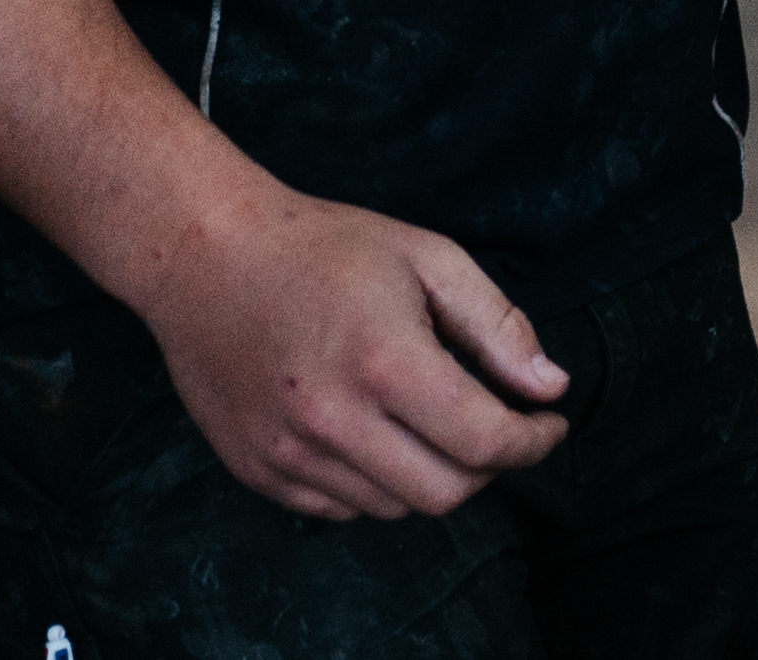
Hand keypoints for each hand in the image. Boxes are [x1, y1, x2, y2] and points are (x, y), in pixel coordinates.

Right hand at [125, 181, 569, 519]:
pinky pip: (338, 509)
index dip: (534, 443)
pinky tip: (383, 437)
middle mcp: (332, 421)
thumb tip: (551, 388)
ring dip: (433, 478)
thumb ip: (498, 326)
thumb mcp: (431, 260)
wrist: (207, 259)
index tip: (550, 424)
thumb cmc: (327, 249)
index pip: (484, 442)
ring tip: (440, 427)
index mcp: (386, 363)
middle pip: (443, 493)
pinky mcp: (255, 469)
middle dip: (492, 469)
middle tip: (502, 430)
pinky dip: (377, 486)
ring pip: (393, 507)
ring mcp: (286, 453)